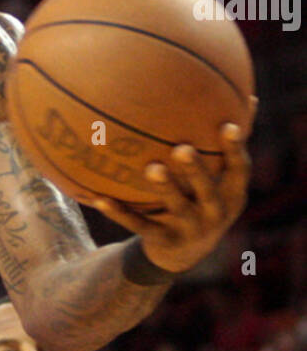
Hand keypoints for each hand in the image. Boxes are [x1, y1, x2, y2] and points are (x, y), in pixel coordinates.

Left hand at [93, 123, 251, 273]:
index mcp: (231, 194)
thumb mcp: (222, 180)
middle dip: (196, 171)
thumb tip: (250, 96)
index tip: (228, 126)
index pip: (239, 170)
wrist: (182, 255)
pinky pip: (139, 225)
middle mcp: (215, 214)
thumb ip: (227, 145)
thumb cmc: (202, 201)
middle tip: (183, 148)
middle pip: (207, 191)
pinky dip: (119, 213)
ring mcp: (190, 230)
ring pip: (177, 208)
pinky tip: (99, 198)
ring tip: (151, 168)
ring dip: (164, 189)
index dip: (235, 150)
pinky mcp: (163, 241)